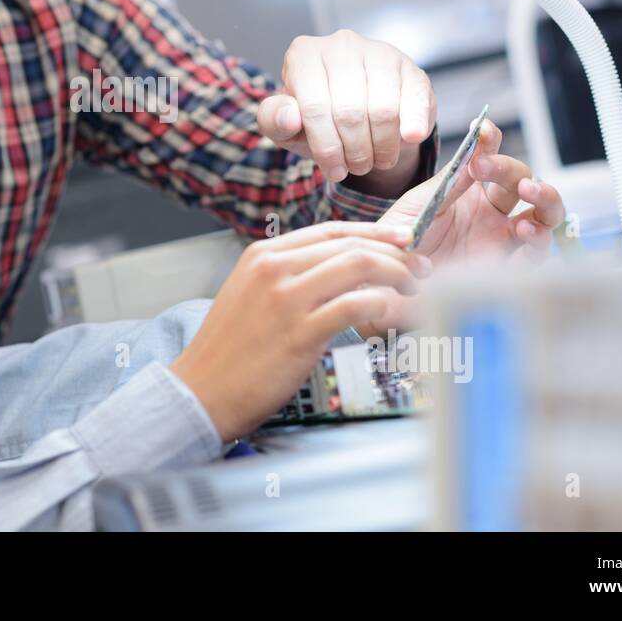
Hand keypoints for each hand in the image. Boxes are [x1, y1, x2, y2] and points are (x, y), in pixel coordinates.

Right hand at [168, 221, 431, 441]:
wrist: (201, 391)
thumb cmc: (229, 351)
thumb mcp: (250, 294)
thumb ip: (287, 275)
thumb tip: (335, 269)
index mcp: (263, 254)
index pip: (331, 231)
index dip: (374, 232)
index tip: (403, 240)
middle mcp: (275, 268)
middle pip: (351, 245)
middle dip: (395, 254)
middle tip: (420, 268)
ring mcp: (287, 298)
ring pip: (358, 267)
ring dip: (396, 275)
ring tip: (413, 290)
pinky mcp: (300, 332)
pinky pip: (355, 306)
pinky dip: (383, 305)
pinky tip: (395, 313)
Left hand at [258, 30, 435, 193]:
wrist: (357, 114)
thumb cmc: (317, 119)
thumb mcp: (286, 125)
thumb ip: (274, 120)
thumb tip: (290, 115)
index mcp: (304, 54)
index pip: (314, 107)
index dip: (326, 147)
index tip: (333, 170)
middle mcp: (341, 44)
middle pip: (349, 111)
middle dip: (355, 151)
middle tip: (357, 167)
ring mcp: (378, 52)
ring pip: (383, 109)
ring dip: (382, 146)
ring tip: (376, 159)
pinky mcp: (409, 67)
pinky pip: (414, 99)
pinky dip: (413, 124)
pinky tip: (408, 140)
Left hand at [380, 119, 564, 261]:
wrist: (392, 281)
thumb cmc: (401, 240)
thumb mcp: (419, 206)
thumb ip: (449, 185)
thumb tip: (474, 157)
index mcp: (469, 189)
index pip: (489, 156)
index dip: (490, 141)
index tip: (481, 131)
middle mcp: (492, 210)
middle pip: (522, 180)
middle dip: (512, 170)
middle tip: (488, 169)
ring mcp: (502, 237)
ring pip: (543, 212)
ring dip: (545, 197)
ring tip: (530, 192)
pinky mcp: (506, 267)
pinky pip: (536, 254)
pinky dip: (539, 240)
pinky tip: (525, 231)